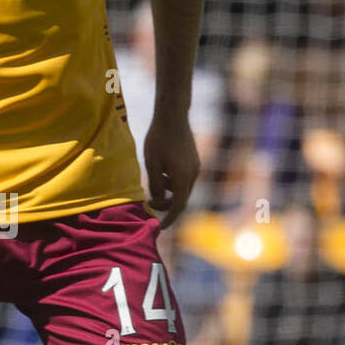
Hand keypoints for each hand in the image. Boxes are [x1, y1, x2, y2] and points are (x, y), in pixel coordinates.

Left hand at [144, 114, 199, 229]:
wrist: (173, 116)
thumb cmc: (158, 140)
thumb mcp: (151, 164)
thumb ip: (155, 186)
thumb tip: (157, 200)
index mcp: (182, 178)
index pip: (177, 207)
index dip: (168, 219)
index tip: (159, 228)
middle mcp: (193, 175)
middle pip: (181, 199)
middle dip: (166, 204)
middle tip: (149, 201)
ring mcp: (196, 167)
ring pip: (182, 188)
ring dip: (168, 190)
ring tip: (154, 175)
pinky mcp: (194, 161)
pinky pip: (184, 178)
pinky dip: (173, 181)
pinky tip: (162, 168)